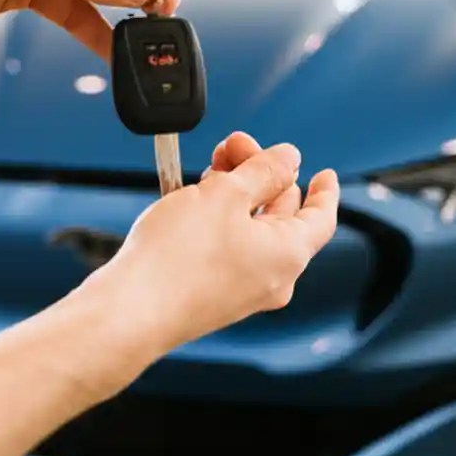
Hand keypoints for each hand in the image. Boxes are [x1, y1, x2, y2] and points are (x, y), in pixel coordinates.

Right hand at [82, 133, 339, 352]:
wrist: (130, 310)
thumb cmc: (179, 255)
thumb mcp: (227, 194)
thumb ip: (264, 170)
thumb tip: (290, 158)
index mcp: (288, 254)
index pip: (321, 218)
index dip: (325, 191)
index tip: (325, 173)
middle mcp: (272, 278)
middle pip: (281, 216)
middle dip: (262, 175)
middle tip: (234, 145)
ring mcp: (241, 290)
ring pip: (251, 230)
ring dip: (237, 193)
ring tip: (211, 166)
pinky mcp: (212, 294)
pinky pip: (228, 249)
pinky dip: (220, 219)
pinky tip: (195, 198)